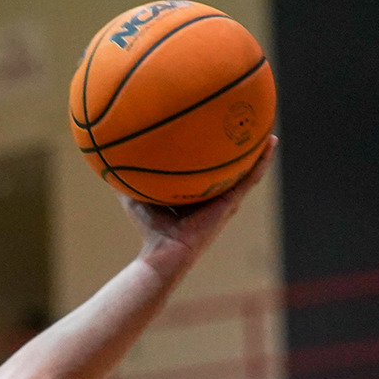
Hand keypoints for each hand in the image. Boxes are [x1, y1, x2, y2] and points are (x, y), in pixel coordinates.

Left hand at [124, 135, 275, 276]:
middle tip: (247, 126)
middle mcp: (215, 197)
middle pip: (230, 170)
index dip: (213, 155)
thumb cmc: (150, 230)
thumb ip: (127, 179)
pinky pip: (250, 179)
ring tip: (267, 130)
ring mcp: (226, 201)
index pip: (207, 172)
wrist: (165, 253)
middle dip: (239, 150)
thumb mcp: (136, 197)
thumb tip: (108, 158)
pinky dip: (262, 161)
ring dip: (258, 153)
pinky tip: (270, 143)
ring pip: (247, 173)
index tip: (216, 132)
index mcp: (197, 196)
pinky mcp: (231, 203)